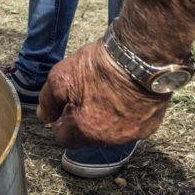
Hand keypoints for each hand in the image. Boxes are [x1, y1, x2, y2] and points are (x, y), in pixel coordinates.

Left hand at [37, 40, 170, 146]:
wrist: (139, 55)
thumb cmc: (99, 65)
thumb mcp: (60, 77)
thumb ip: (47, 102)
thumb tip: (44, 117)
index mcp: (86, 130)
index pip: (64, 139)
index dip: (61, 121)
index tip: (66, 105)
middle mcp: (111, 139)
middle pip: (88, 136)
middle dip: (83, 120)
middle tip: (87, 94)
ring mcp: (133, 134)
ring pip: (111, 133)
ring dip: (105, 119)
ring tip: (107, 92)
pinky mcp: (150, 125)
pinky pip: (131, 126)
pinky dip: (126, 115)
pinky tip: (125, 96)